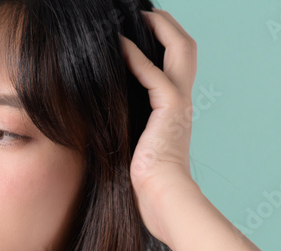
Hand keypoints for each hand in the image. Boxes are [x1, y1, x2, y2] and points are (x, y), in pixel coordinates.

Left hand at [119, 9, 201, 245]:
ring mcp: (178, 104)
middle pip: (186, 49)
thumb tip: (94, 123)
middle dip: (167, 26)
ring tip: (137, 17)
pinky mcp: (169, 109)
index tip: (140, 32)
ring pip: (179, 50)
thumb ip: (122, 131)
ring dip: (158, 28)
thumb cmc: (145, 187)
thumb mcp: (130, 151)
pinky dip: (136, 56)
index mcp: (174, 113)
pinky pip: (152, 73)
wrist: (163, 202)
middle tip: (146, 14)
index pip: (175, 67)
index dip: (162, 45)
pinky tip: (118, 47)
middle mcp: (182, 103)